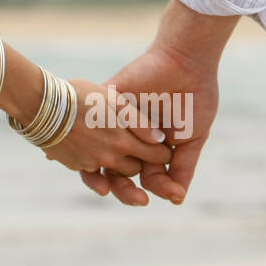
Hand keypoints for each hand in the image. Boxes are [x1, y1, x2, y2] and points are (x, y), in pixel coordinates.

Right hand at [41, 78, 171, 193]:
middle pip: (135, 170)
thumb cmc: (80, 95)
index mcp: (122, 141)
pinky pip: (93, 172)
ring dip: (121, 171)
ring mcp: (91, 163)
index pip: (154, 155)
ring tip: (122, 159)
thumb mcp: (114, 100)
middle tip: (146, 156)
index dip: (162, 152)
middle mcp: (109, 158)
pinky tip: (99, 155)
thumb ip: (139, 121)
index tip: (164, 149)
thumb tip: (159, 139)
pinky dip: (99, 168)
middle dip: (142, 165)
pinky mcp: (75, 164)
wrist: (41, 104)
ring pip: (115, 175)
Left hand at [80, 0, 231, 206]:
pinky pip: (86, 127)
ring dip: (102, 177)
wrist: (187, 64)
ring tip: (110, 188)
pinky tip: (71, 156)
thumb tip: (177, 199)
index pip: (144, 177)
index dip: (154, 188)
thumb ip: (182, 168)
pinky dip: (80, 144)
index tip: (169, 192)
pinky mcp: (104, 106)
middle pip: (119, 174)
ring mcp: (115, 125)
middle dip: (126, 191)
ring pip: (99, 157)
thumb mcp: (192, 139)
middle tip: (139, 200)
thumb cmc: (194, 99)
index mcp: (150, 149)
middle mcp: (130, 140)